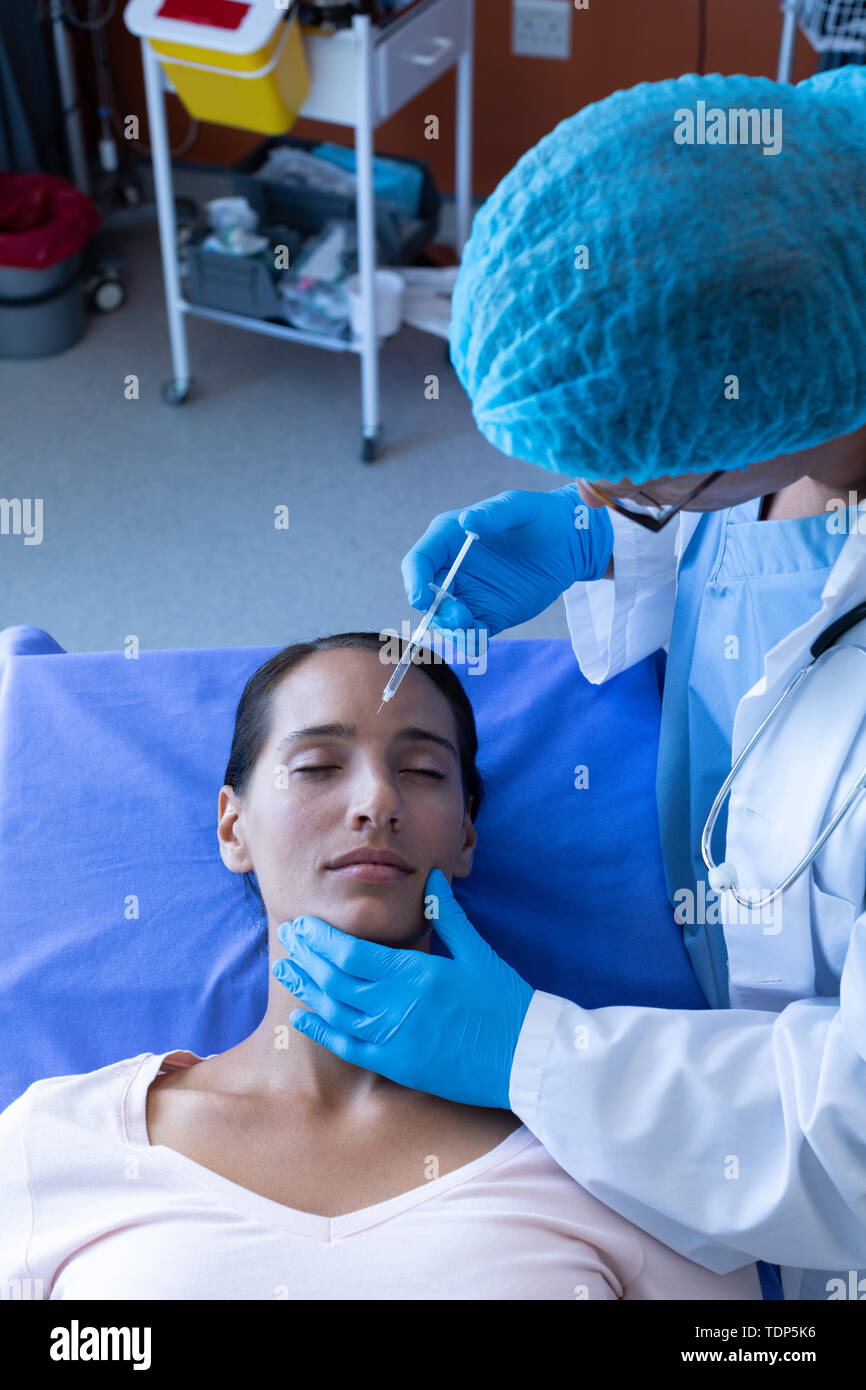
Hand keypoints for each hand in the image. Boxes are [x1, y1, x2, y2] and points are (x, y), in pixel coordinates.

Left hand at [271, 869, 534, 1109]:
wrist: (525, 1057)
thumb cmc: (505, 1001)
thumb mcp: (477, 951)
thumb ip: (448, 915)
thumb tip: (432, 878)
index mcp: (414, 974)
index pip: (350, 954)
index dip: (320, 940)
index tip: (303, 925)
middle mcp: (397, 1007)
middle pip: (335, 980)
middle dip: (307, 957)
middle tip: (288, 939)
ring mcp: (394, 1039)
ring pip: (335, 1011)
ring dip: (307, 988)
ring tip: (286, 969)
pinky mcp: (397, 1066)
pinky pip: (348, 1048)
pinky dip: (322, 1031)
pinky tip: (303, 1017)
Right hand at [401, 484, 613, 637]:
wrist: (570, 542)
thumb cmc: (541, 516)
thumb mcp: (519, 507)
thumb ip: (493, 514)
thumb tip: (468, 521)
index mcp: (448, 540)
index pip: (419, 562)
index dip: (414, 581)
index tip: (421, 599)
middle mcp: (453, 570)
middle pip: (427, 597)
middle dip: (436, 611)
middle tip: (461, 617)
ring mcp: (469, 596)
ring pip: (446, 621)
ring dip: (452, 632)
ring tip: (472, 632)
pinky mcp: (488, 616)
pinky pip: (471, 635)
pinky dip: (470, 643)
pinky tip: (479, 643)